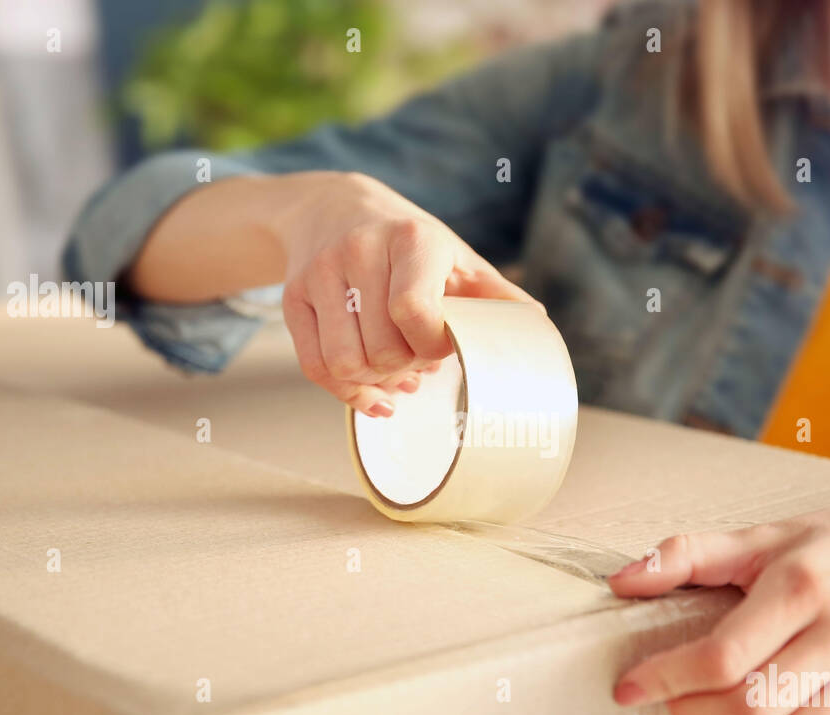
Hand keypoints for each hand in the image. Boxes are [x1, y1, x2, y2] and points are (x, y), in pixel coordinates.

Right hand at [275, 172, 536, 416]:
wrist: (331, 207)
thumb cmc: (406, 240)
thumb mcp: (454, 256)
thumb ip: (494, 295)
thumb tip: (537, 326)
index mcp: (410, 239)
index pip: (413, 311)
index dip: (431, 346)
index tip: (443, 347)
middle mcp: (359, 251)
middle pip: (381, 348)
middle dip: (406, 367)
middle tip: (419, 360)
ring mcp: (320, 275)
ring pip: (345, 362)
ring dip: (375, 383)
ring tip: (397, 375)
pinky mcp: (293, 297)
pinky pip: (315, 366)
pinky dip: (345, 391)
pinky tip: (371, 392)